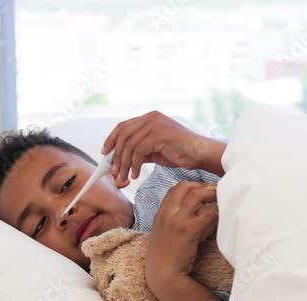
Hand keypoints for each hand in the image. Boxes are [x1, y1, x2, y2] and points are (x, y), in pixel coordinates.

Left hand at [102, 110, 225, 186]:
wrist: (200, 153)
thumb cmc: (180, 153)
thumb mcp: (155, 151)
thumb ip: (139, 151)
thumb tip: (120, 160)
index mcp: (149, 118)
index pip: (123, 126)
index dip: (111, 139)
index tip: (105, 153)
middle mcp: (151, 118)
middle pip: (123, 134)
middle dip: (116, 155)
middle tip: (114, 172)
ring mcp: (155, 124)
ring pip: (129, 144)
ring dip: (124, 163)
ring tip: (124, 177)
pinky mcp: (159, 134)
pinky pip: (139, 151)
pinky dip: (135, 165)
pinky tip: (136, 174)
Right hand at [144, 181, 218, 295]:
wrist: (162, 276)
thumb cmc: (165, 260)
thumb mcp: (163, 236)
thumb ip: (173, 223)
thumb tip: (194, 216)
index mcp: (160, 215)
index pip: (174, 190)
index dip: (189, 187)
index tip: (201, 191)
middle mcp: (167, 214)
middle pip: (185, 186)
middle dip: (201, 186)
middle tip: (214, 192)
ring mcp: (177, 221)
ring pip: (196, 195)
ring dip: (211, 194)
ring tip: (222, 199)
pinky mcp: (188, 230)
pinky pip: (208, 214)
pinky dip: (217, 213)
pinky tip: (222, 218)